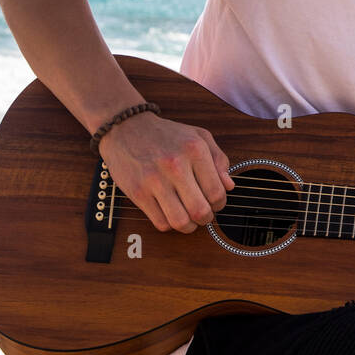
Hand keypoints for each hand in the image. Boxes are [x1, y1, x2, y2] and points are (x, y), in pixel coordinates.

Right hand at [96, 112, 234, 232]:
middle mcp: (175, 165)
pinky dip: (169, 224)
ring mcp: (154, 180)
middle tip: (203, 214)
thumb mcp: (199, 136)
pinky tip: (170, 213)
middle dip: (206, 218)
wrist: (126, 127)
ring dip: (189, 226)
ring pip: (180, 221)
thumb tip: (229, 186)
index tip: (215, 203)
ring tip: (189, 218)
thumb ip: (219, 160)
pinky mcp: (137, 192)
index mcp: (194, 150)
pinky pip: (160, 222)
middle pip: (200, 211)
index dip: (220, 204)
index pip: (216, 192)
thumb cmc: (167, 134)